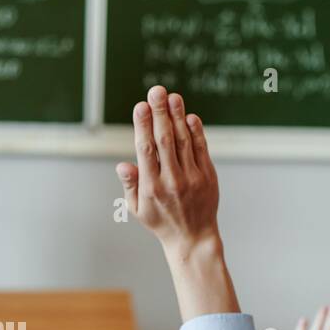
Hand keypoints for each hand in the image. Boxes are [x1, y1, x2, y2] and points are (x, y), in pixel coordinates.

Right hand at [116, 86, 219, 252]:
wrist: (193, 238)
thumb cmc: (161, 222)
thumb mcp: (137, 210)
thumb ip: (131, 185)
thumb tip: (122, 165)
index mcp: (151, 188)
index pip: (146, 151)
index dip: (143, 126)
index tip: (140, 106)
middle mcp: (172, 180)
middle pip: (165, 140)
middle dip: (160, 113)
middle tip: (156, 91)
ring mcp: (192, 178)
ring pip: (184, 141)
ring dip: (178, 117)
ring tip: (172, 96)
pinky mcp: (207, 176)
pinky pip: (201, 149)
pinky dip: (196, 132)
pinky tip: (190, 116)